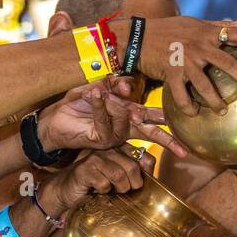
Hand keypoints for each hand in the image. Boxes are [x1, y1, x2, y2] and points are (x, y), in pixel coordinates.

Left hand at [37, 80, 186, 156]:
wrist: (52, 119)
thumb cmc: (75, 104)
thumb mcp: (96, 88)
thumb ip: (113, 84)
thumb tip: (130, 85)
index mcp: (126, 116)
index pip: (151, 119)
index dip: (166, 120)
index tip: (180, 118)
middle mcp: (123, 129)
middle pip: (150, 134)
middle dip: (167, 141)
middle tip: (184, 152)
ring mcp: (112, 137)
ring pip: (127, 122)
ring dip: (116, 105)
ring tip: (102, 91)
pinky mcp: (99, 140)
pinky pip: (106, 123)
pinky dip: (100, 106)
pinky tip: (94, 94)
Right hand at [40, 147, 153, 213]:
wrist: (68, 191)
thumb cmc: (97, 186)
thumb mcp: (120, 180)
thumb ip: (136, 175)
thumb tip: (154, 180)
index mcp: (122, 149)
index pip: (147, 158)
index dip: (147, 175)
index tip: (138, 185)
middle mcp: (110, 149)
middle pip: (133, 167)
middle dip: (132, 186)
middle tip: (123, 191)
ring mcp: (96, 157)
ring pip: (119, 175)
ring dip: (118, 189)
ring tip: (111, 191)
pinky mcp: (85, 168)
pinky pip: (104, 183)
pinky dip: (103, 192)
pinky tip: (96, 190)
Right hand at [137, 16, 236, 113]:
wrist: (138, 36)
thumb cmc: (170, 29)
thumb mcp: (197, 23)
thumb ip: (223, 25)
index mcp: (208, 32)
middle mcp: (199, 45)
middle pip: (228, 64)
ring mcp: (185, 60)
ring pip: (206, 86)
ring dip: (216, 101)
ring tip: (223, 110)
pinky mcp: (171, 73)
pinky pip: (182, 96)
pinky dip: (189, 107)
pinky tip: (195, 112)